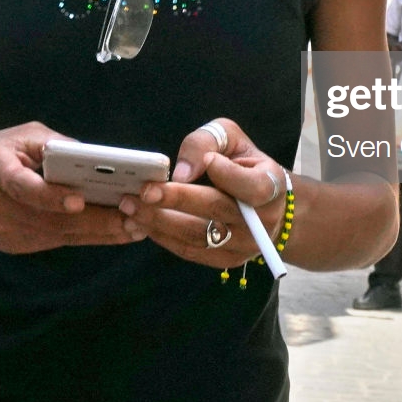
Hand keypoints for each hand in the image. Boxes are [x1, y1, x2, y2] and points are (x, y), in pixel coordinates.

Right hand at [0, 122, 133, 253]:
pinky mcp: (16, 245)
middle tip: (134, 217)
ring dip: (100, 234)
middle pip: (53, 219)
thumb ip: (52, 144)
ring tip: (135, 227)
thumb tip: (93, 156)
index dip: (50, 195)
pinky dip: (85, 238)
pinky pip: (56, 242)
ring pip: (60, 235)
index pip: (23, 187)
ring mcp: (9, 231)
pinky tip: (113, 235)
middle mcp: (2, 205)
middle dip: (97, 220)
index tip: (79, 199)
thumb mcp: (17, 137)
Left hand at [118, 119, 286, 268]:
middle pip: (216, 210)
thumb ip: (207, 143)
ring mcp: (244, 246)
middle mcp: (261, 221)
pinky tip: (142, 221)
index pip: (250, 185)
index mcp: (270, 186)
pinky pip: (190, 251)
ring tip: (130, 206)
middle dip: (176, 199)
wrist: (268, 208)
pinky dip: (163, 236)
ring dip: (160, 221)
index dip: (225, 174)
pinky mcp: (226, 260)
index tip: (201, 162)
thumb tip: (182, 172)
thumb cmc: (244, 165)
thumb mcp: (232, 141)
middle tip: (142, 191)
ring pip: (198, 235)